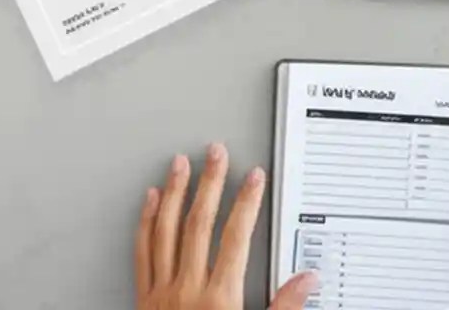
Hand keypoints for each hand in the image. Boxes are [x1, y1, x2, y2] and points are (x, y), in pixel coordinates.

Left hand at [135, 143, 317, 309]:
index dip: (246, 202)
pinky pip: (141, 253)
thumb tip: (306, 280)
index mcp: (218, 299)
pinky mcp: (143, 300)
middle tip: (216, 153)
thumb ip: (283, 309)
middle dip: (210, 183)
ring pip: (164, 231)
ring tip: (179, 165)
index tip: (254, 177)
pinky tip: (148, 202)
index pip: (236, 237)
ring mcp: (161, 293)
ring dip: (173, 193)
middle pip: (198, 224)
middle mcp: (186, 289)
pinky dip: (145, 223)